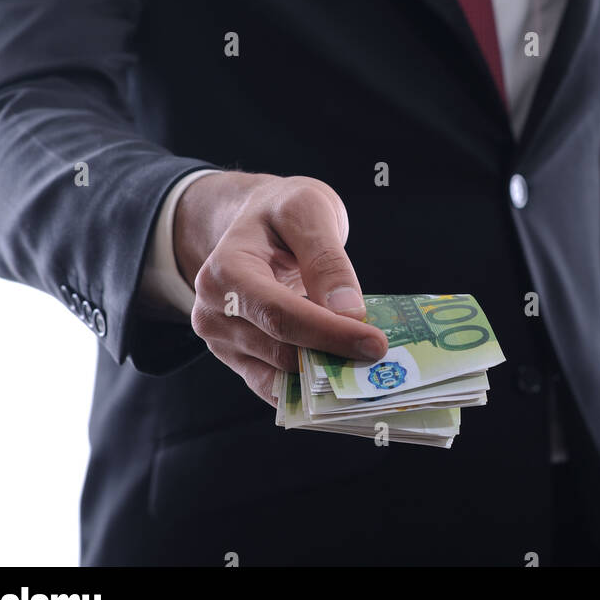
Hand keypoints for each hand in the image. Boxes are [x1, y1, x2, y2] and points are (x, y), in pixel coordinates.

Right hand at [174, 171, 388, 404]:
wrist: (253, 220)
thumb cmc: (279, 210)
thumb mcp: (306, 210)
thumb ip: (326, 259)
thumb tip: (349, 311)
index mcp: (225, 271)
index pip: (279, 314)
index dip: (329, 333)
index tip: (375, 344)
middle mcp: (214, 312)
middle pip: (281, 350)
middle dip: (335, 358)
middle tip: (385, 361)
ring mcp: (222, 341)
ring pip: (281, 376)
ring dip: (328, 378)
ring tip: (372, 371)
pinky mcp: (238, 359)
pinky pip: (276, 386)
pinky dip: (312, 389)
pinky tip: (347, 382)